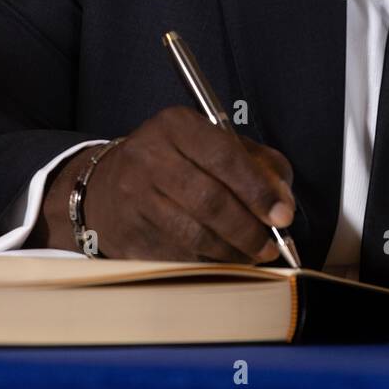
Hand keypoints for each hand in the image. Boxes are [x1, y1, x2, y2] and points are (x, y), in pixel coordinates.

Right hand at [34, 106, 294, 263]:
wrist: (104, 187)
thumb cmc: (173, 162)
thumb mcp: (213, 143)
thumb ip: (258, 163)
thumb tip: (284, 200)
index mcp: (176, 126)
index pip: (224, 157)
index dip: (258, 190)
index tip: (283, 215)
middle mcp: (150, 157)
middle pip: (210, 201)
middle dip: (249, 229)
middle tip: (271, 244)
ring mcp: (135, 198)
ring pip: (195, 234)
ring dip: (233, 251)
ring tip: (253, 254)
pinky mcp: (129, 235)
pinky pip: (179, 256)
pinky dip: (209, 262)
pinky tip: (223, 259)